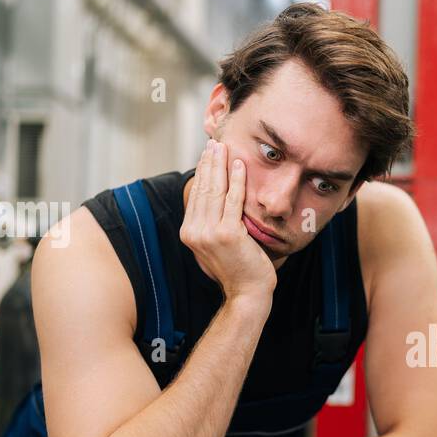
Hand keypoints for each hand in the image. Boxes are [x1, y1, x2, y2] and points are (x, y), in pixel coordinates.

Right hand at [181, 139, 276, 301]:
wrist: (247, 293)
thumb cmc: (237, 269)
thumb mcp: (216, 245)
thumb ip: (210, 225)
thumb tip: (212, 202)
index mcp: (189, 233)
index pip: (196, 195)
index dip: (202, 172)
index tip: (207, 154)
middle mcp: (194, 231)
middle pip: (203, 189)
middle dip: (209, 163)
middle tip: (214, 143)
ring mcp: (209, 233)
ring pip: (215, 191)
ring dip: (220, 166)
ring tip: (224, 147)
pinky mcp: (227, 233)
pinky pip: (233, 200)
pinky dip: (237, 180)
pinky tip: (239, 165)